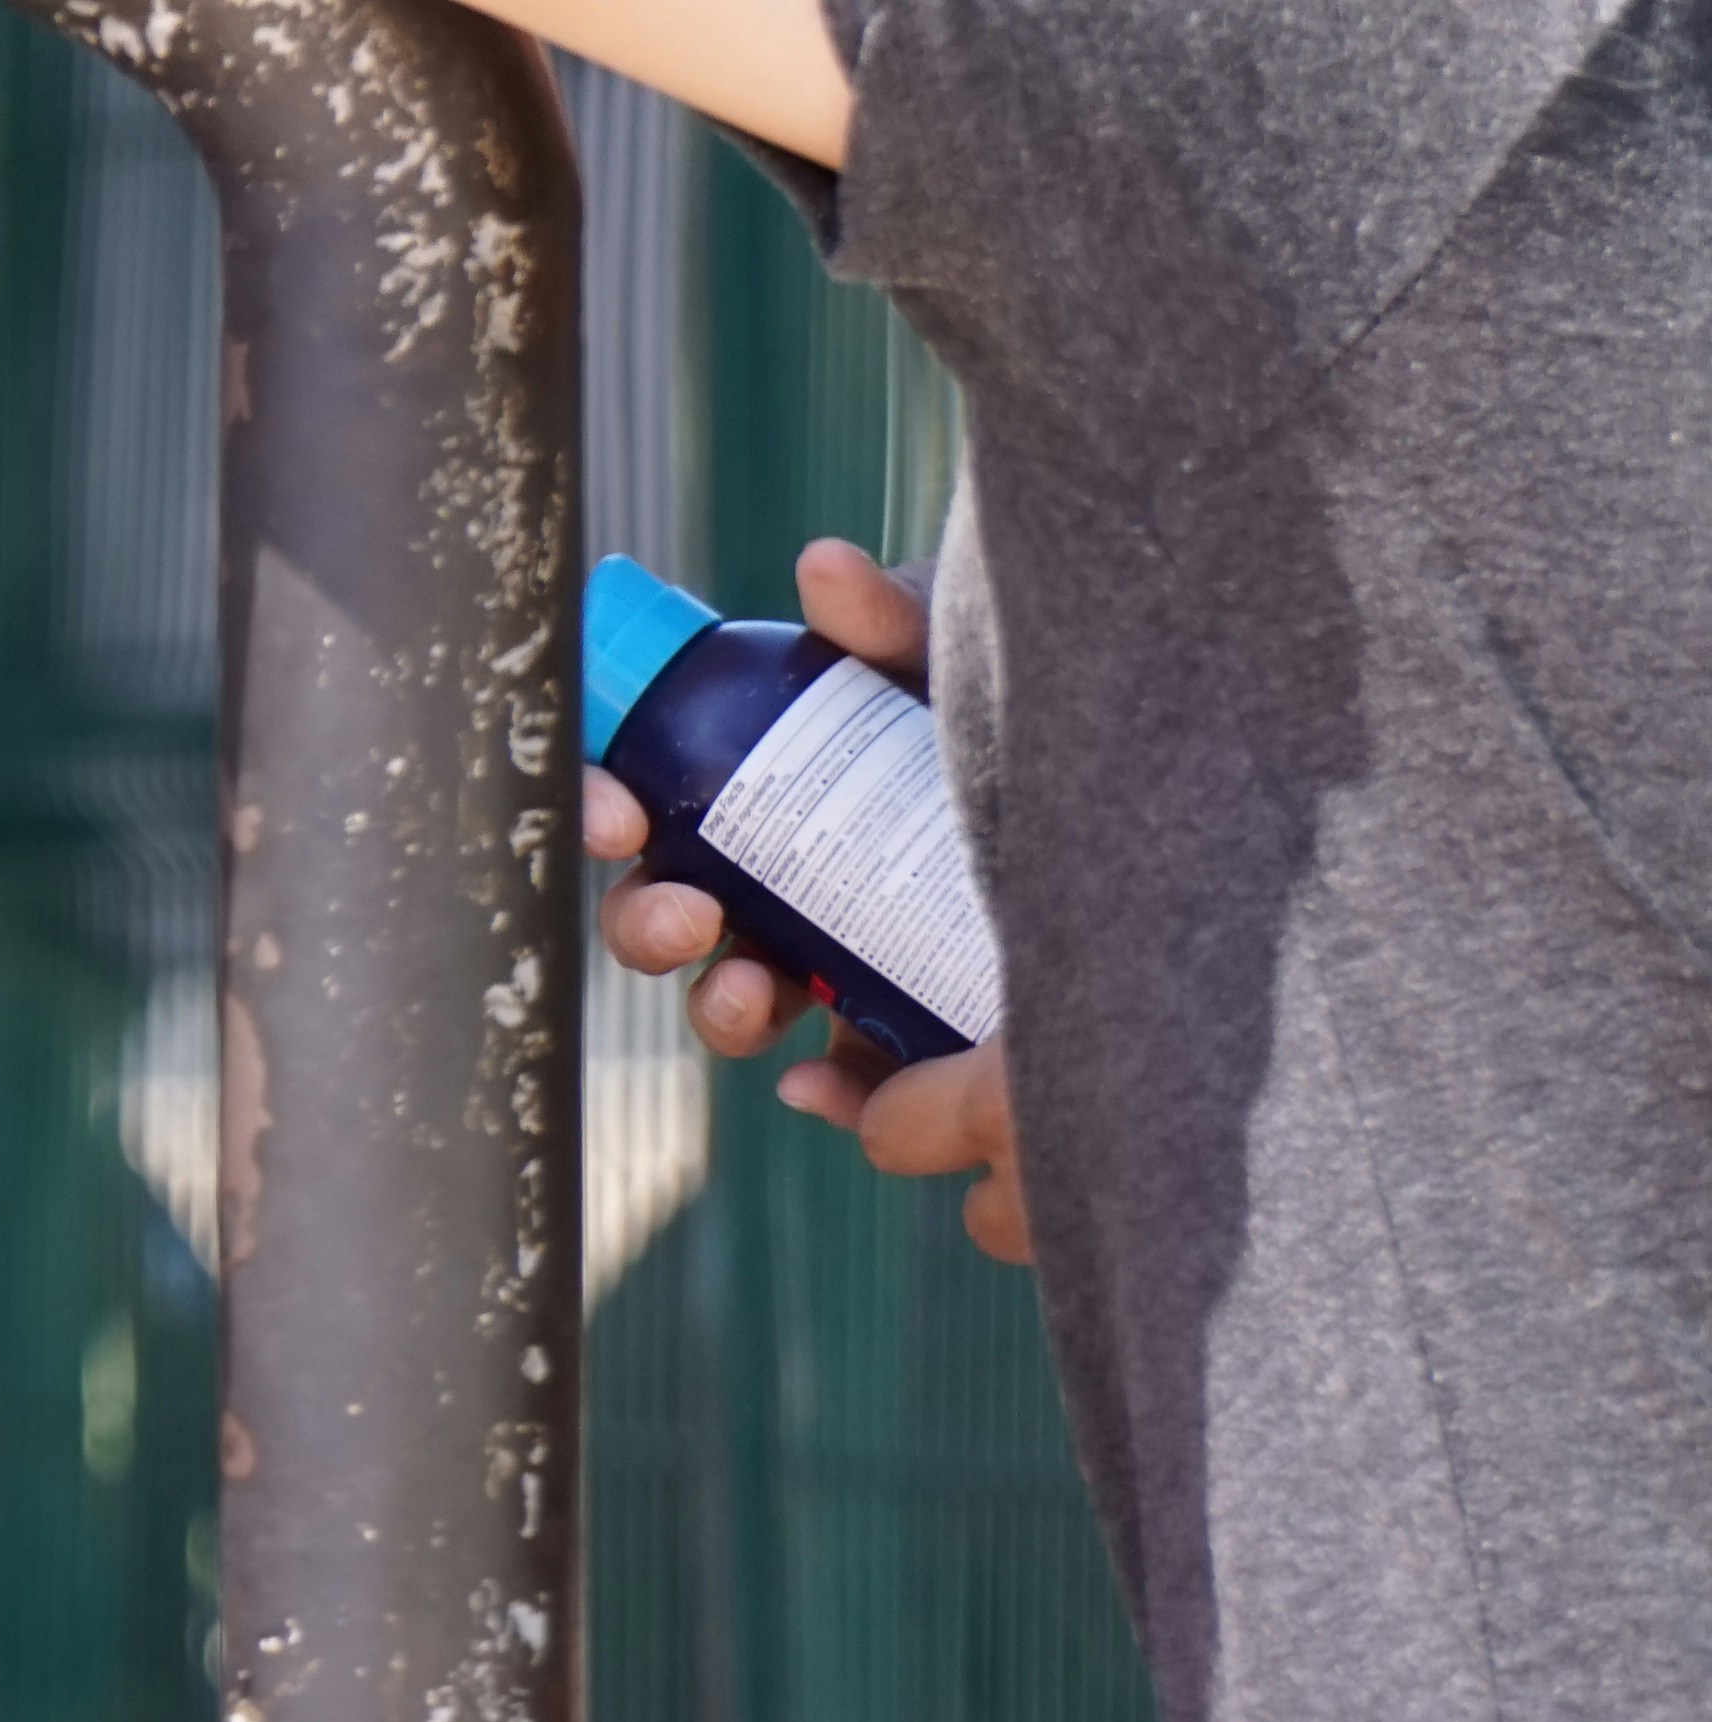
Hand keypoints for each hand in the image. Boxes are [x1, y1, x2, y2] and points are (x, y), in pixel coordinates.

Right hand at [581, 537, 1030, 1264]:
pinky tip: (822, 1082)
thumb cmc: (1031, 721)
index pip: (653, 797)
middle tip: (687, 916)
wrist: (1175, 807)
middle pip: (670, 913)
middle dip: (646, 924)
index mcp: (765, 782)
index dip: (605, 807)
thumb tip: (823, 570)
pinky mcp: (907, 1036)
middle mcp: (783, 878)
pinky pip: (842, 1087)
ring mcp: (837, 963)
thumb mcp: (963, 659)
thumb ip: (897, 620)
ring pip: (738, 1003)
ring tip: (756, 998)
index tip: (613, 815)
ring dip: (721, 1008)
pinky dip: (823, 1092)